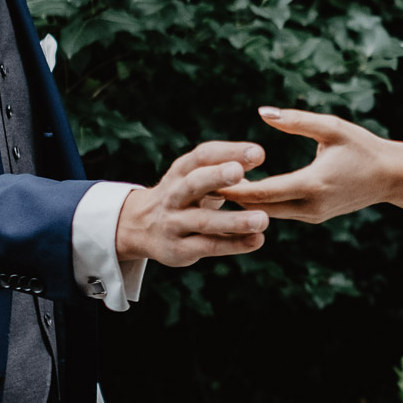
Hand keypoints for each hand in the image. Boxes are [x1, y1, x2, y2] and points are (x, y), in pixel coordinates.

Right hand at [115, 141, 269, 266]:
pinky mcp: (178, 249)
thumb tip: (256, 174)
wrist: (141, 227)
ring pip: (203, 221)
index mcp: (181, 171)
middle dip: (217, 176)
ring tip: (262, 219)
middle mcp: (174, 194)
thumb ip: (224, 173)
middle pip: (194, 183)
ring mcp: (173, 223)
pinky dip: (234, 244)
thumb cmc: (185, 196)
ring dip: (234, 220)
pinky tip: (257, 240)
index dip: (229, 153)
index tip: (258, 153)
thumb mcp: (196, 178)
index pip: (203, 156)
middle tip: (240, 173)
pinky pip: (208, 246)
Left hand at [218, 107, 399, 222]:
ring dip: (244, 202)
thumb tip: (263, 112)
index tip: (207, 179)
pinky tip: (241, 192)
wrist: (392, 177)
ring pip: (268, 212)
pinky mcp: (314, 217)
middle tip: (200, 186)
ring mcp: (312, 216)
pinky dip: (260, 204)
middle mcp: (309, 207)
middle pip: (259, 208)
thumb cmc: (363, 147)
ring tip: (214, 189)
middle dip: (231, 198)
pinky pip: (280, 212)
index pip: (262, 191)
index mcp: (312, 184)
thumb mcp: (331, 127)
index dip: (233, 187)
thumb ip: (296, 121)